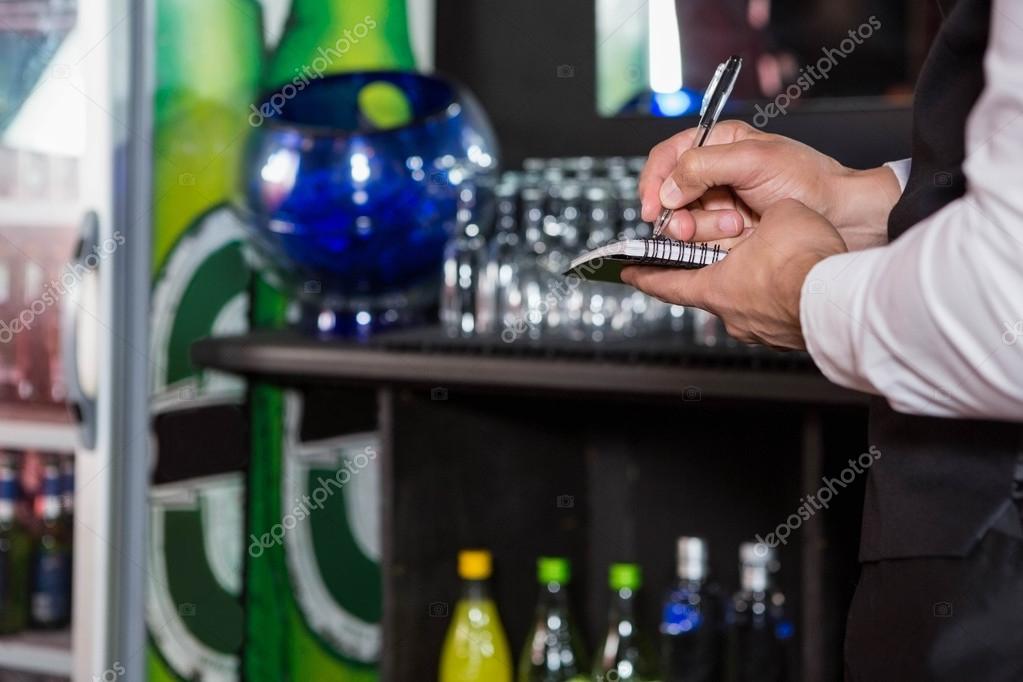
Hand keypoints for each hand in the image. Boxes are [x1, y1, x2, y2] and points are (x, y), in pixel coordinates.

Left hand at [621, 199, 846, 349]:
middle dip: (709, 270)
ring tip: (765, 265)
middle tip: (712, 254)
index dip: (644, 274)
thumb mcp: (777, 214)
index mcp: (715, 287)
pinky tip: (792, 283)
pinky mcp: (786, 337)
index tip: (627, 272)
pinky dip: (774, 297)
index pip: (664, 282)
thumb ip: (762, 213)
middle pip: (706, 290)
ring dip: (747, 284)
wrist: (842, 300)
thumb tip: (769, 216)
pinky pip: (772, 314)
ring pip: (742, 302)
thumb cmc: (804, 261)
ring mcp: (759, 330)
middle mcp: (731, 315)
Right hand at [639, 121, 900, 250]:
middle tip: (687, 228)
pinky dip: (715, 244)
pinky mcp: (729, 233)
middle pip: (670, 196)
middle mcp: (716, 174)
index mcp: (720, 143)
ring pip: (685, 223)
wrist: (844, 218)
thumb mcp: (755, 161)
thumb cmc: (812, 181)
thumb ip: (704, 167)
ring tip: (735, 227)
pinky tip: (738, 239)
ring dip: (704, 230)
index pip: (668, 156)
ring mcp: (721, 205)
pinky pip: (703, 242)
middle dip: (679, 214)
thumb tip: (667, 188)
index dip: (653, 181)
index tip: (651, 207)